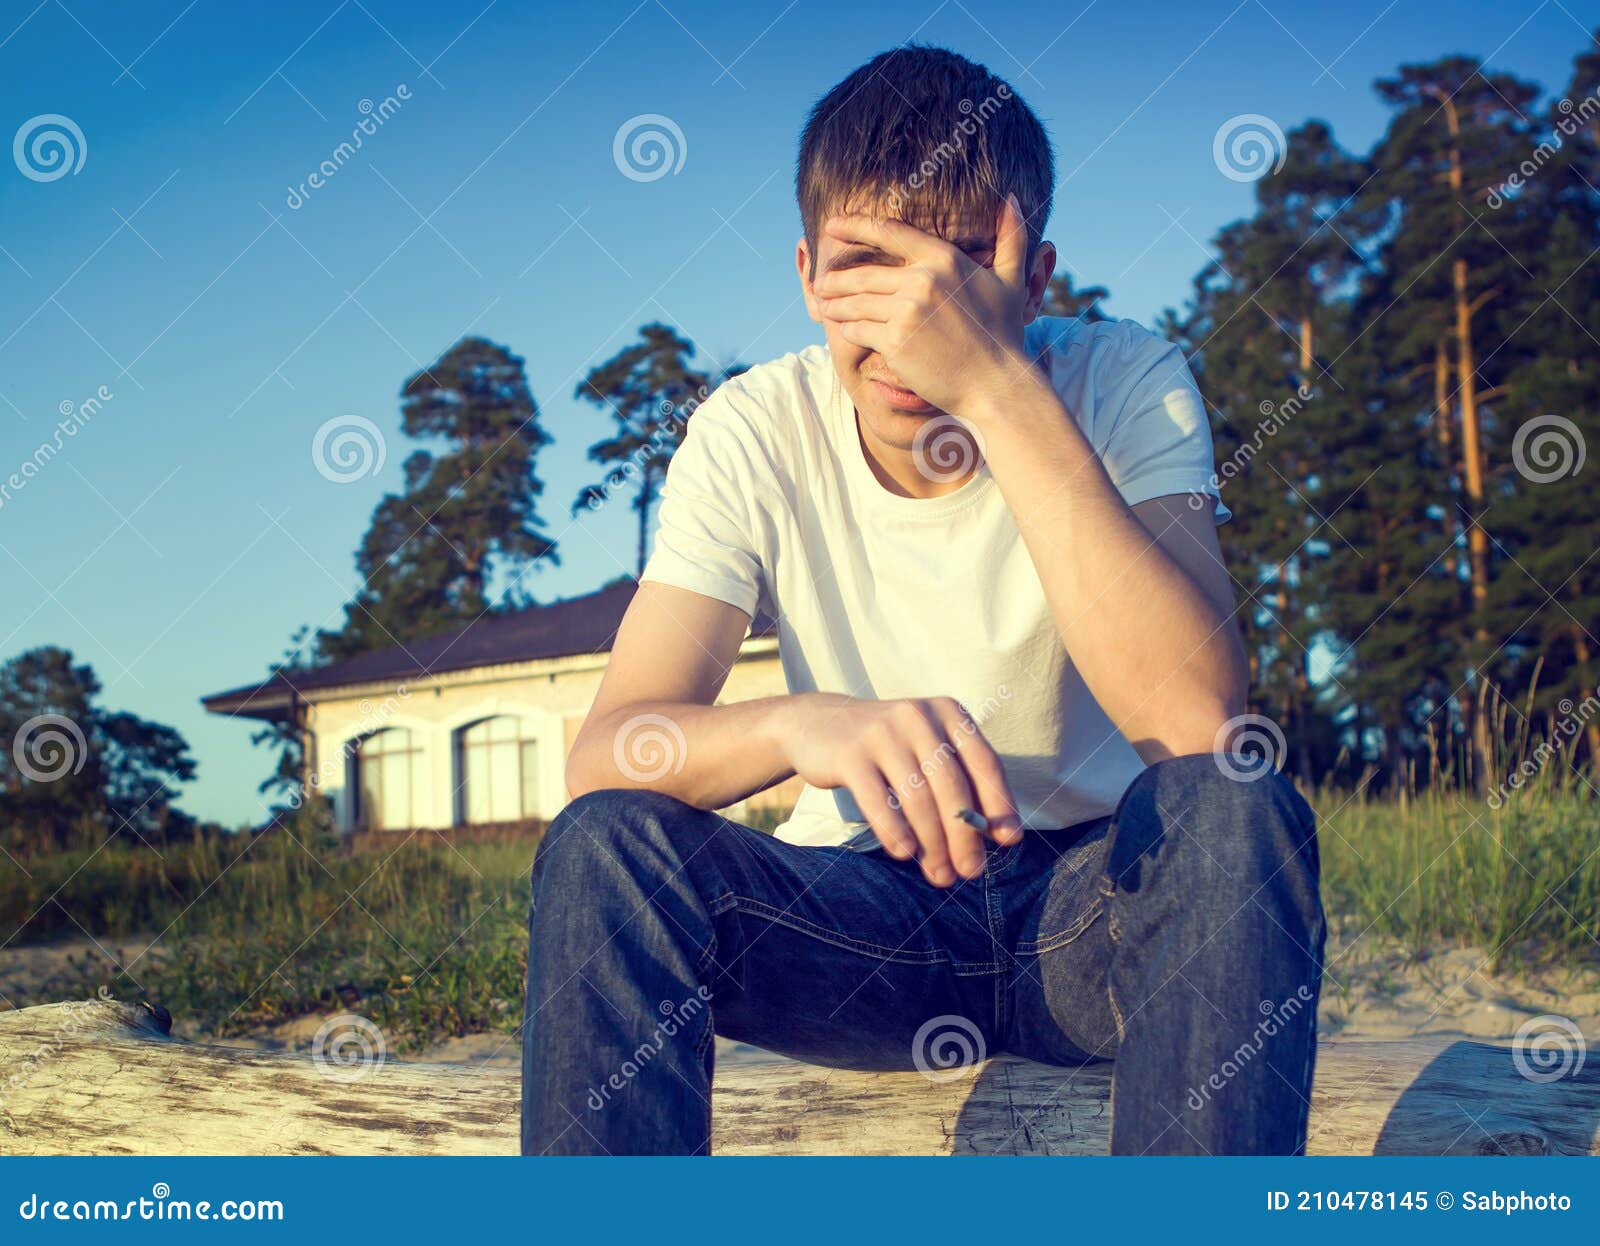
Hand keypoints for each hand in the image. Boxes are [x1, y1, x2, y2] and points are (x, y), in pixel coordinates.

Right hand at [778, 693, 1021, 885]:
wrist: (818, 724)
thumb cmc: (888, 748)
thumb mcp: (928, 752)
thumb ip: (962, 783)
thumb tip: (999, 835)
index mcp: (948, 713)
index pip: (985, 763)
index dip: (999, 804)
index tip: (1010, 841)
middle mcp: (919, 717)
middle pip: (951, 785)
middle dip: (965, 835)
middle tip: (970, 871)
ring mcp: (882, 732)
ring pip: (917, 797)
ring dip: (932, 844)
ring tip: (939, 875)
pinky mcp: (850, 753)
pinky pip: (877, 800)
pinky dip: (894, 830)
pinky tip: (904, 853)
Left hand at [813, 196, 1036, 421]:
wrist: (996, 383)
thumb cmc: (1003, 334)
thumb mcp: (1012, 281)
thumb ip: (1011, 237)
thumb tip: (1013, 199)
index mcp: (944, 259)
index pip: (889, 232)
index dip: (854, 225)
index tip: (832, 225)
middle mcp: (922, 280)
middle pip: (863, 273)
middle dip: (836, 277)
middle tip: (821, 281)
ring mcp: (906, 312)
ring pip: (856, 302)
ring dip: (835, 303)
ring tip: (823, 304)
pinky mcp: (895, 342)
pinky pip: (859, 330)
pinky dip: (847, 329)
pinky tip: (844, 328)